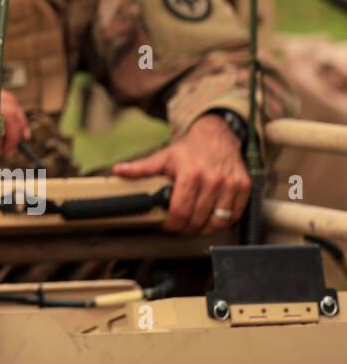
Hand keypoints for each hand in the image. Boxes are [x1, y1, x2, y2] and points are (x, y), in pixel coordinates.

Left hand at [112, 114, 248, 233]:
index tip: (167, 225)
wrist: (216, 135)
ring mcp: (230, 185)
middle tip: (179, 226)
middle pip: (198, 219)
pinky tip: (211, 218)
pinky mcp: (244, 187)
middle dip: (185, 227)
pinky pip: (234, 215)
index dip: (172, 224)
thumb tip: (118, 171)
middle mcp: (213, 180)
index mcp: (190, 174)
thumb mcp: (163, 157)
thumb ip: (141, 168)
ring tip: (194, 225)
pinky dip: (222, 222)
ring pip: (218, 222)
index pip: (180, 211)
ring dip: (204, 228)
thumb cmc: (188, 150)